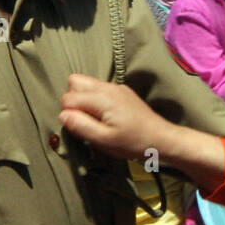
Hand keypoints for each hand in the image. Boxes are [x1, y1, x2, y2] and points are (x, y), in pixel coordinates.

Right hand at [59, 74, 181, 160]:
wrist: (161, 139)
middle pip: (74, 82)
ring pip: (86, 83)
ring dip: (84, 99)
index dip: (69, 114)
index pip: (68, 98)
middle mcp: (107, 87)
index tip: (82, 128)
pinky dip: (95, 99)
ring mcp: (116, 87)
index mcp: (101, 98)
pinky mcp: (122, 92)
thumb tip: (62, 115)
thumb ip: (81, 126)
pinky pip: (99, 88)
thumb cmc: (133, 142)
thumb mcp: (104, 140)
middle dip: (73, 100)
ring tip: (95, 119)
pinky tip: (106, 116)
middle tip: (86, 120)